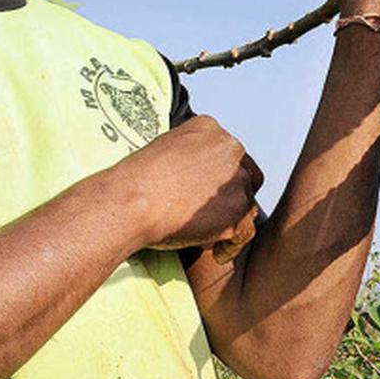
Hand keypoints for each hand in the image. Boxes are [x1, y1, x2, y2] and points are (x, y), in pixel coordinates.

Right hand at [115, 115, 262, 251]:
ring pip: (246, 202)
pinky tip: (217, 250)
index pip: (228, 153)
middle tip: (211, 213)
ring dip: (231, 219)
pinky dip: (232, 243)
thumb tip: (195, 175)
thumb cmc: (137, 180)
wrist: (133, 199)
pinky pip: (245, 229)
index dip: (219, 175)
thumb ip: (189, 157)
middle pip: (244, 175)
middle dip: (230, 195)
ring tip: (208, 233)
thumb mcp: (164, 150)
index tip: (207, 190)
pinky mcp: (237, 207)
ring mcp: (236, 177)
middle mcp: (229, 148)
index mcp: (210, 128)